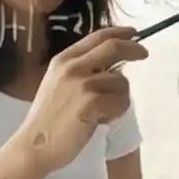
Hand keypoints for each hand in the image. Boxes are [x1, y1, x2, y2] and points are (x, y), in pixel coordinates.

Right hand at [21, 27, 147, 170]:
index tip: (133, 33)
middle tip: (144, 54)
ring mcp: (81, 84)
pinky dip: (117, 112)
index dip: (119, 33)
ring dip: (120, 98)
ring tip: (101, 113)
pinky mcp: (91, 103)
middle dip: (134, 49)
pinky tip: (100, 121)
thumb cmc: (48, 120)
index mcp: (63, 60)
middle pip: (114, 47)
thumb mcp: (59, 84)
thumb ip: (81, 71)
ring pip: (121, 81)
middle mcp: (72, 67)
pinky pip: (121, 102)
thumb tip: (114, 65)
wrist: (34, 145)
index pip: (97, 37)